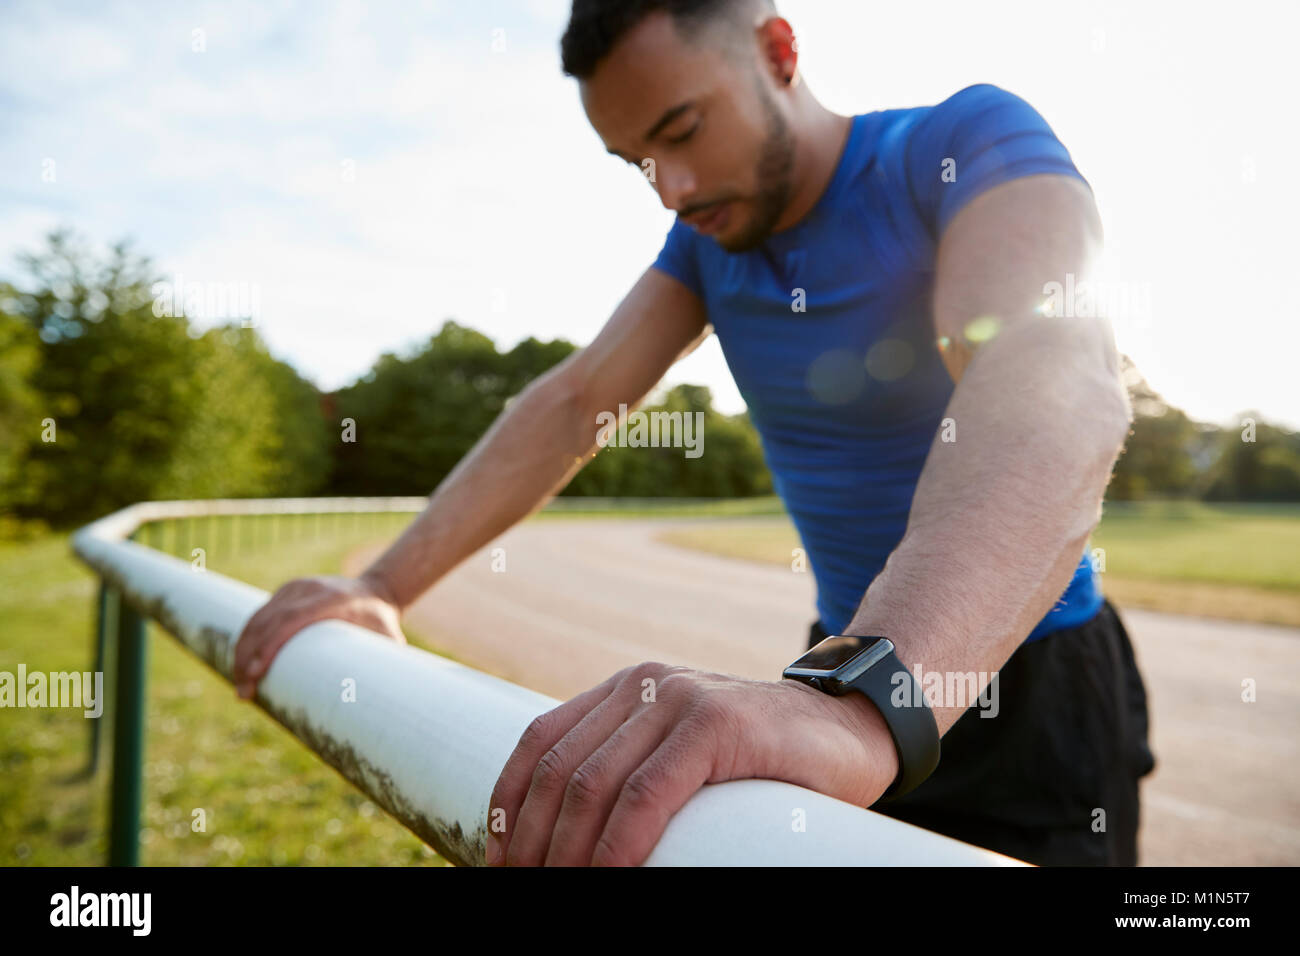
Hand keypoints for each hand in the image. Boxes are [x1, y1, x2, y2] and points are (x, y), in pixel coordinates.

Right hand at [232, 573, 404, 698]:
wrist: (378, 589)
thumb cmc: (382, 620)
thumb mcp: (388, 638)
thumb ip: (387, 663)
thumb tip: (388, 705)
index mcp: (331, 598)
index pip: (292, 619)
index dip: (270, 645)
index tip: (256, 673)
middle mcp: (308, 589)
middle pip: (268, 620)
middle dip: (249, 656)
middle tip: (244, 691)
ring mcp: (294, 587)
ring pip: (257, 617)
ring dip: (242, 651)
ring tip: (240, 685)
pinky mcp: (286, 591)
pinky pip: (259, 614)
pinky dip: (247, 638)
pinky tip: (240, 664)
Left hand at [486, 661, 899, 865]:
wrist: (851, 731)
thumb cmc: (763, 764)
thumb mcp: (683, 755)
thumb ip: (636, 768)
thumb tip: (569, 834)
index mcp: (628, 691)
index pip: (540, 742)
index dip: (509, 807)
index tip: (499, 861)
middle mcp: (646, 686)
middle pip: (560, 770)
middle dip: (532, 843)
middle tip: (525, 892)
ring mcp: (681, 700)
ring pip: (594, 784)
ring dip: (567, 852)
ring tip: (559, 894)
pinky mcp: (716, 724)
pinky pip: (647, 792)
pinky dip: (618, 843)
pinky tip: (608, 875)